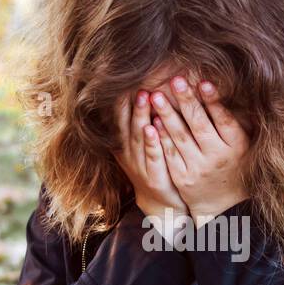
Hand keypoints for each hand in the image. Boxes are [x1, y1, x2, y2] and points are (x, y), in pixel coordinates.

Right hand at [113, 88, 186, 223]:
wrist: (163, 205)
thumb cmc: (155, 169)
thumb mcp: (144, 147)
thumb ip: (140, 123)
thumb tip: (142, 91)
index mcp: (124, 146)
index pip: (120, 119)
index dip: (121, 100)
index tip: (124, 79)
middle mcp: (129, 155)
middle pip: (129, 124)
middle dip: (132, 103)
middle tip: (136, 82)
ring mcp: (140, 167)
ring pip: (140, 138)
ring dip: (141, 116)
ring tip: (146, 97)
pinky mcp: (155, 179)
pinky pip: (154, 157)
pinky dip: (153, 142)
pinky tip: (154, 128)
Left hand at [149, 77, 248, 224]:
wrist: (222, 202)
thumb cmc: (233, 164)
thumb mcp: (241, 144)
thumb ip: (232, 120)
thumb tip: (223, 89)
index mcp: (236, 147)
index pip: (224, 119)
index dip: (213, 101)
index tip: (203, 82)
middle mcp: (218, 158)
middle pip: (200, 126)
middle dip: (186, 102)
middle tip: (175, 80)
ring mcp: (198, 169)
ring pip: (181, 138)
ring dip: (167, 115)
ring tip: (157, 96)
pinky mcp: (182, 177)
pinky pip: (169, 153)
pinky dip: (161, 136)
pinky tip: (153, 120)